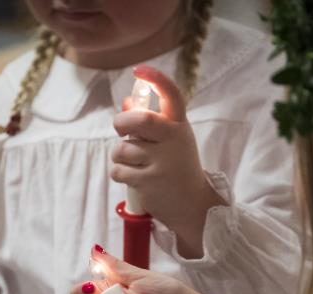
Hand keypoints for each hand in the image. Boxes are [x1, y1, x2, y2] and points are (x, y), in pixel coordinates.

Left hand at [111, 64, 226, 257]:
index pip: (172, 95)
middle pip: (138, 120)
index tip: (139, 70)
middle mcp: (174, 140)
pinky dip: (120, 173)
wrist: (193, 205)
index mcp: (180, 126)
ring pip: (122, 149)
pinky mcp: (149, 182)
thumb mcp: (171, 141)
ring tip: (135, 163)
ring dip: (120, 155)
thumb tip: (126, 103)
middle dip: (121, 122)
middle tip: (121, 130)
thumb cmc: (178, 167)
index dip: (155, 79)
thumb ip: (151, 122)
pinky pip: (118, 170)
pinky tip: (133, 178)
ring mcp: (162, 162)